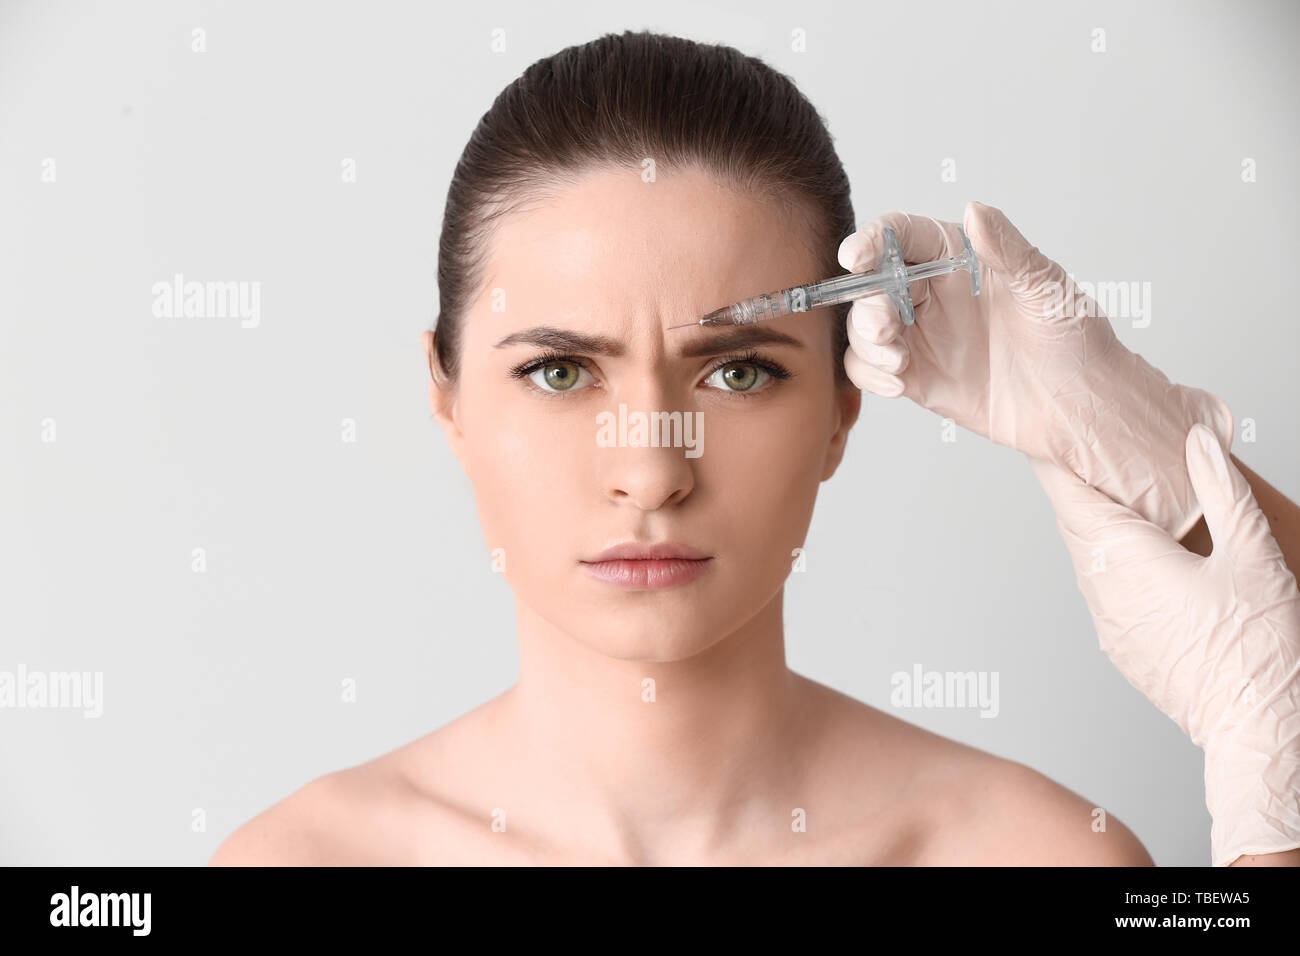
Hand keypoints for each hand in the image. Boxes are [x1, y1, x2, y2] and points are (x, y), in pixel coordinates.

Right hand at [838, 202, 1232, 539]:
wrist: (1077, 407)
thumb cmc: (1073, 340)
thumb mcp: (1047, 288)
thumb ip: (1008, 250)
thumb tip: (976, 211)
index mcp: (958, 258)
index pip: (902, 236)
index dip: (872, 240)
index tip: (855, 257)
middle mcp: (932, 292)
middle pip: (872, 284)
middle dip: (866, 303)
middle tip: (884, 325)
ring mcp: (920, 334)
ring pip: (864, 327)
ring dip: (866, 341)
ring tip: (897, 362)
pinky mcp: (915, 375)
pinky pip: (869, 368)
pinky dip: (869, 375)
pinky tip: (897, 384)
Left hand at [1029, 424, 1299, 865]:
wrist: (1255, 728)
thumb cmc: (1257, 650)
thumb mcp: (1253, 556)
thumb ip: (1222, 491)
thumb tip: (1198, 442)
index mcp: (1125, 559)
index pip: (1071, 495)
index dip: (1058, 461)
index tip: (1052, 432)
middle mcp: (1102, 590)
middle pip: (1074, 523)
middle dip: (1077, 486)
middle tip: (1084, 452)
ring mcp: (1107, 622)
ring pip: (1086, 558)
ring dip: (1095, 525)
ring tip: (1116, 494)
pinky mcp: (1120, 648)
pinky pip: (1102, 591)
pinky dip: (1109, 562)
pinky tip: (1140, 553)